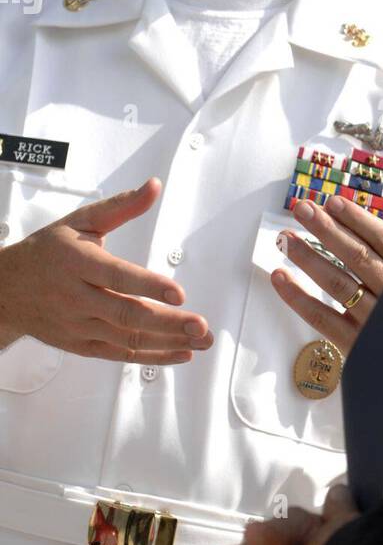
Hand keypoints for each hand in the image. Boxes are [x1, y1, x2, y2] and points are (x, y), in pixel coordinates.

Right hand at [0, 178, 212, 363]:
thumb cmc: (48, 251)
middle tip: (201, 326)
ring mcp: (79, 325)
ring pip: (127, 338)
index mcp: (77, 263)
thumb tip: (154, 187)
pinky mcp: (82, 345)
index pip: (116, 276)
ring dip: (168, 342)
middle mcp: (77, 298)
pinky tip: (180, 353)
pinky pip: (121, 354)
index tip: (179, 293)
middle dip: (168, 322)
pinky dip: (153, 357)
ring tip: (201, 341)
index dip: (148, 286)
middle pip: (126, 314)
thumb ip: (121, 206)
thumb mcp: (80, 221)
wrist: (6, 290)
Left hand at [271, 173, 382, 354]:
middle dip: (327, 231)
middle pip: (357, 258)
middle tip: (301, 209)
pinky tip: (280, 280)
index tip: (334, 202)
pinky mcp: (359, 348)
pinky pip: (324, 321)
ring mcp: (377, 323)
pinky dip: (299, 300)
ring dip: (308, 259)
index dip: (358, 220)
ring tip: (285, 239)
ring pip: (338, 285)